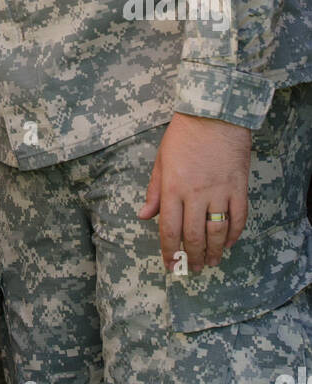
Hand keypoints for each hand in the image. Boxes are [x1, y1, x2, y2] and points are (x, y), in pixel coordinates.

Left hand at [138, 112, 251, 273]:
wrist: (215, 114)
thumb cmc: (183, 135)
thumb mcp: (161, 160)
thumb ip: (154, 191)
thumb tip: (144, 216)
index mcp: (173, 187)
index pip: (169, 229)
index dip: (169, 251)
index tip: (170, 265)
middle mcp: (195, 193)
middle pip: (194, 236)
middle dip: (191, 257)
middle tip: (191, 269)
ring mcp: (219, 191)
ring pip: (217, 232)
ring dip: (213, 252)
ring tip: (210, 262)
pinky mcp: (239, 187)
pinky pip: (238, 218)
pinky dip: (233, 234)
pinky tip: (228, 243)